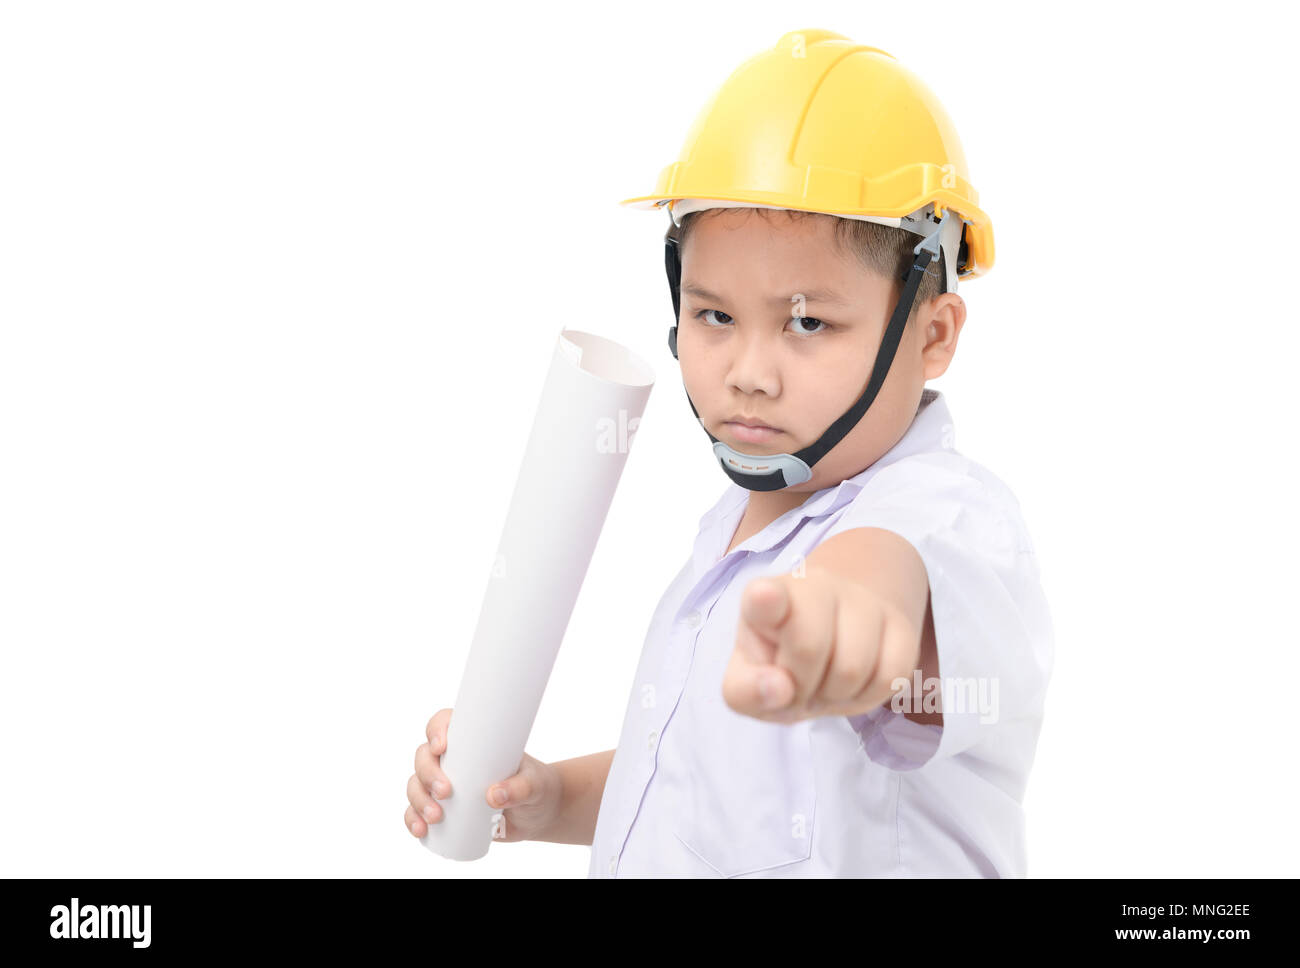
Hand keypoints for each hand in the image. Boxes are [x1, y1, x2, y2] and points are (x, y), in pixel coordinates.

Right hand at [405, 707, 563, 843]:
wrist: (538, 814)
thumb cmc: (536, 787)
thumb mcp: (535, 784)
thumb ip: (520, 788)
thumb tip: (494, 796)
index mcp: (473, 740)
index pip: (445, 724)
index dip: (436, 729)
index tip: (442, 746)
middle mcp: (453, 759)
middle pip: (424, 757)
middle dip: (427, 773)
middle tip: (445, 791)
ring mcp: (445, 784)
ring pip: (417, 785)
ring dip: (418, 800)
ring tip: (435, 817)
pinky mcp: (443, 809)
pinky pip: (417, 812)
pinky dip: (413, 819)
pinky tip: (420, 831)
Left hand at [721, 569, 920, 724]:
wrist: (834, 637)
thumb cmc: (781, 659)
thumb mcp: (747, 680)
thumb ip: (746, 691)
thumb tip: (780, 690)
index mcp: (764, 598)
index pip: (765, 594)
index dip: (766, 599)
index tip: (764, 596)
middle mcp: (815, 586)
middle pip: (809, 649)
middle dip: (801, 686)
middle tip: (797, 685)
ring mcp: (862, 601)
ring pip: (852, 668)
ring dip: (834, 695)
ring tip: (824, 682)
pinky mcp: (900, 625)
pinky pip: (888, 678)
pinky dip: (868, 696)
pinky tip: (854, 683)